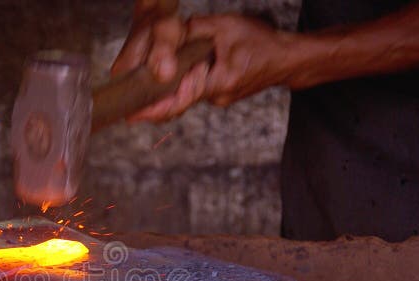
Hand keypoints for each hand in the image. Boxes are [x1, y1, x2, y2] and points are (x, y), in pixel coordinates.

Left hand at [116, 13, 297, 121]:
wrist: (288, 58)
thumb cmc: (262, 43)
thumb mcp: (226, 27)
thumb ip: (195, 31)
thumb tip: (170, 35)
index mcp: (216, 83)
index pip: (178, 100)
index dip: (154, 110)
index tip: (132, 116)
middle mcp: (215, 96)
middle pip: (178, 99)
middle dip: (157, 97)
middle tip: (131, 104)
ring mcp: (218, 98)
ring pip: (188, 92)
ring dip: (174, 85)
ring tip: (155, 83)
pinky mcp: (220, 94)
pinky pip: (198, 88)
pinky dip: (189, 81)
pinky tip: (185, 70)